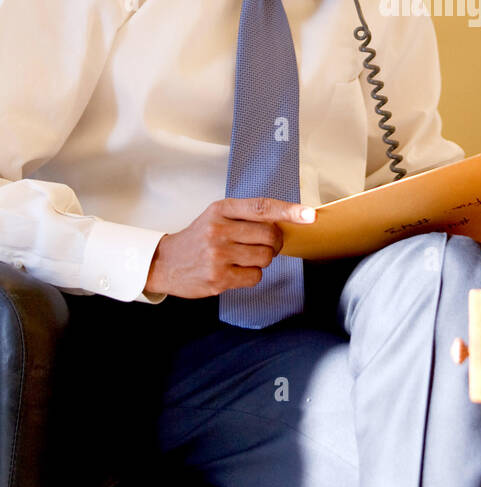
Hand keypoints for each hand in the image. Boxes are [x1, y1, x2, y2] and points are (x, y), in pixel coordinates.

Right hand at [144, 197, 315, 298]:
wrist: (165, 263)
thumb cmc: (198, 238)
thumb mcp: (217, 217)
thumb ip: (246, 216)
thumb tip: (285, 221)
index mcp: (221, 210)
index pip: (262, 207)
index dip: (289, 211)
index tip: (310, 215)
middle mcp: (219, 230)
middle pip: (270, 236)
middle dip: (274, 243)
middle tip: (265, 245)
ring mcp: (218, 255)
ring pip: (265, 258)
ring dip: (261, 260)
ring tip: (242, 258)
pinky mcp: (218, 278)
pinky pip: (255, 277)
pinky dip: (251, 275)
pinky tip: (235, 271)